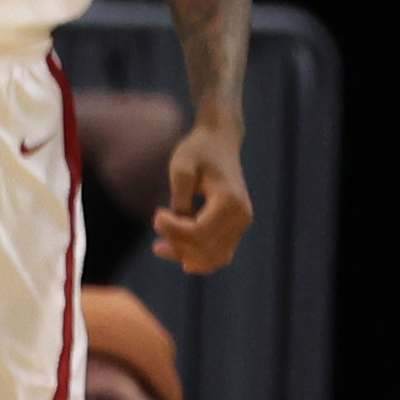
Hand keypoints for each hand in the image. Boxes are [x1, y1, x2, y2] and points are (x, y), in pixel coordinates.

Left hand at [151, 120, 251, 272]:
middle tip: (157, 224)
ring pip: (214, 257)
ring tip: (160, 247)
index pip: (199, 233)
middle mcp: (241, 216)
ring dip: (186, 256)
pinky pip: (219, 254)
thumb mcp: (182, 168)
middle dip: (177, 244)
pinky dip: (198, 257)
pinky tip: (177, 252)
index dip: (173, 230)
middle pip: (206, 249)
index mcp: (229, 200)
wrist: (219, 141)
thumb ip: (179, 200)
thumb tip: (177, 231)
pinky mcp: (237, 227)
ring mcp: (242, 224)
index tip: (157, 213)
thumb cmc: (198, 151)